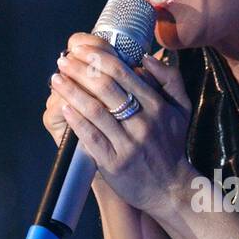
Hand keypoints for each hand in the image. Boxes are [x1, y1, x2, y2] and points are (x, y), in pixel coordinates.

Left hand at [48, 35, 194, 213]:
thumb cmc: (171, 145)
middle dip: (80, 69)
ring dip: (71, 91)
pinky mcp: (114, 163)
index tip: (81, 50)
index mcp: (157, 106)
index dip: (98, 57)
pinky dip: (76, 120)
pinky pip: (91, 136)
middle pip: (105, 87)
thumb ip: (170, 79)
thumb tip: (148, 57)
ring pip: (94, 110)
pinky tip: (64, 106)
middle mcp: (143, 123)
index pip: (123, 73)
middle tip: (63, 60)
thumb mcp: (182, 109)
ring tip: (56, 79)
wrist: (170, 188)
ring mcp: (128, 144)